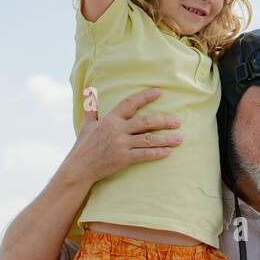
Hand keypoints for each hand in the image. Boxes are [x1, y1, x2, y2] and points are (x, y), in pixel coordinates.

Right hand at [62, 88, 181, 184]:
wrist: (79, 168)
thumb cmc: (84, 146)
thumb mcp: (87, 124)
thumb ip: (91, 108)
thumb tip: (89, 91)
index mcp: (110, 119)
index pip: (129, 103)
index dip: (144, 96)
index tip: (158, 91)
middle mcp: (117, 130)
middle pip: (145, 122)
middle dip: (163, 120)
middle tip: (178, 121)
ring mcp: (120, 145)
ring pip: (148, 139)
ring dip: (166, 139)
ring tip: (180, 138)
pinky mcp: (123, 159)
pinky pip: (144, 155)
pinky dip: (157, 153)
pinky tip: (168, 152)